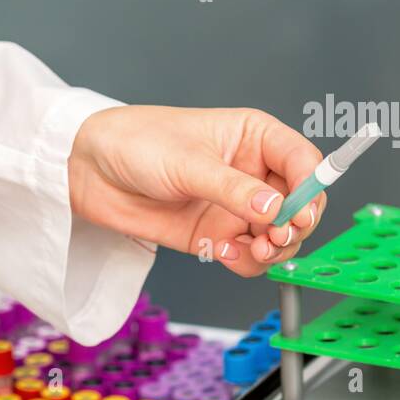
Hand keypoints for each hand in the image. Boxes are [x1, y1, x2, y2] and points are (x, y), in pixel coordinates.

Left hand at [68, 106, 326, 274]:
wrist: (88, 171)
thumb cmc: (137, 144)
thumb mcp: (189, 162)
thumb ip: (234, 190)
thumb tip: (275, 210)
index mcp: (255, 137)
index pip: (303, 161)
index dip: (311, 188)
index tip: (298, 212)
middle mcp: (253, 173)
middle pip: (300, 205)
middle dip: (295, 225)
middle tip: (276, 237)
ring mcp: (237, 206)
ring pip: (279, 236)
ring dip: (275, 249)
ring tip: (255, 250)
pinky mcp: (218, 234)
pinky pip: (249, 256)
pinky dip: (246, 262)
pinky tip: (224, 253)